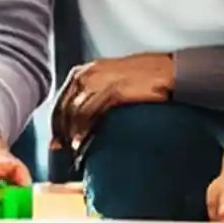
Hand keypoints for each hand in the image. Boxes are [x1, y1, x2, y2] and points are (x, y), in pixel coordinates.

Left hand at [51, 53, 173, 154]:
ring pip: (74, 112)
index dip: (56, 122)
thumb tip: (81, 118)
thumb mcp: (112, 80)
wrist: (168, 72)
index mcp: (85, 70)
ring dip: (70, 134)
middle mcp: (87, 73)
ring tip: (73, 151)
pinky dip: (83, 130)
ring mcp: (99, 81)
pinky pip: (90, 113)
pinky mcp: (112, 90)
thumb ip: (94, 94)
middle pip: (64, 106)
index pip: (61, 99)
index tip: (55, 140)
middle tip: (60, 150)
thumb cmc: (143, 78)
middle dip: (60, 130)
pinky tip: (82, 143)